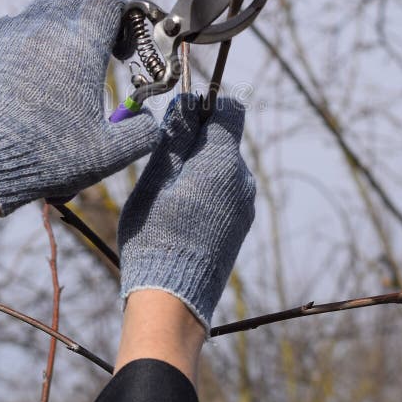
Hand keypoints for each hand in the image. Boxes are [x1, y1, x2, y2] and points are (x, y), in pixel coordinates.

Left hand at [0, 0, 159, 214]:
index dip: (121, 13)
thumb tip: (149, 121)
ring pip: (48, 6)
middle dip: (95, 15)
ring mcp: (17, 33)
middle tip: (101, 48)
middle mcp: (50, 28)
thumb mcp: (110, 152)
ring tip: (68, 56)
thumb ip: (143, 132)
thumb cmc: (50, 155)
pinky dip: (34, 32)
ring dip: (64, 21)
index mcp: (82, 45)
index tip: (124, 40)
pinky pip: (20, 21)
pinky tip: (37, 64)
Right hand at [118, 93, 255, 327]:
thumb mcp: (157, 177)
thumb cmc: (156, 235)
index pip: (231, 108)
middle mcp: (243, 180)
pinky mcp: (239, 226)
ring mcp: (244, 205)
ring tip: (166, 192)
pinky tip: (179, 212)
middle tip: (161, 159)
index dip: (205, 103)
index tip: (178, 117)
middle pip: (224, 137)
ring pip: (221, 165)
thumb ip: (176, 134)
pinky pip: (224, 190)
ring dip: (197, 166)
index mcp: (224, 161)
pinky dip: (203, 189)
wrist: (172, 301)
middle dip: (195, 138)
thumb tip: (188, 100)